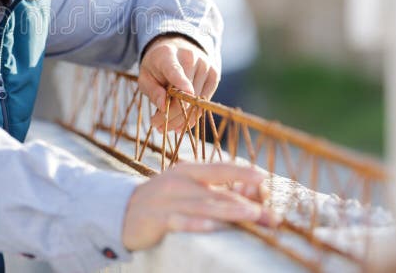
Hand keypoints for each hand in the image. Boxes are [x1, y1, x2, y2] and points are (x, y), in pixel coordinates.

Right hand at [122, 162, 276, 250]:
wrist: (123, 210)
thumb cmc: (165, 200)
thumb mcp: (188, 189)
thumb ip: (217, 191)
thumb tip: (255, 195)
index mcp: (188, 171)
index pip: (220, 169)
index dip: (242, 173)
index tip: (264, 179)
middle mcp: (179, 182)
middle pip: (218, 192)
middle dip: (247, 204)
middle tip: (271, 216)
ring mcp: (167, 200)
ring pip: (203, 206)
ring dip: (230, 211)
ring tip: (252, 216)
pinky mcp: (156, 219)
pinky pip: (179, 221)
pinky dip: (196, 223)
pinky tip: (212, 226)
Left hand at [138, 35, 218, 130]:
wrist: (176, 48)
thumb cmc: (157, 66)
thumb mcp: (145, 76)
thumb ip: (152, 91)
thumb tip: (163, 107)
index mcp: (168, 55)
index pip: (175, 70)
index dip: (181, 82)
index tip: (187, 93)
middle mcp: (190, 57)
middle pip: (185, 95)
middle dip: (171, 115)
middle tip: (156, 125)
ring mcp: (205, 66)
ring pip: (196, 102)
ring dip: (182, 118)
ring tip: (167, 125)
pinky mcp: (214, 75)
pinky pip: (205, 103)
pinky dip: (193, 115)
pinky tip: (181, 122)